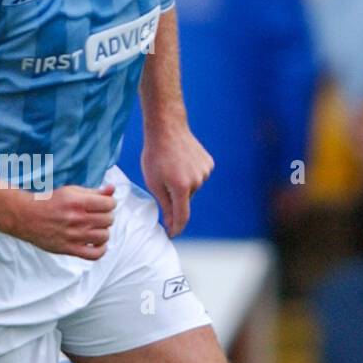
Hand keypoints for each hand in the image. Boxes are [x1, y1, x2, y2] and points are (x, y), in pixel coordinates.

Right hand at [7, 182, 116, 259]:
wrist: (27, 217)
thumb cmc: (50, 202)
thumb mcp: (71, 191)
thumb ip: (94, 191)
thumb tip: (113, 189)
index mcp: (78, 202)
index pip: (109, 204)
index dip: (110, 203)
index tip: (104, 204)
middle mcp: (77, 219)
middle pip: (109, 220)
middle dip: (106, 216)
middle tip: (97, 216)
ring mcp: (74, 236)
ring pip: (105, 236)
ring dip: (103, 231)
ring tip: (95, 228)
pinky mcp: (69, 249)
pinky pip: (95, 254)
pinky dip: (101, 249)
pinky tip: (96, 243)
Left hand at [141, 122, 212, 236]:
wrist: (167, 129)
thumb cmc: (155, 155)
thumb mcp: (153, 183)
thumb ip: (165, 205)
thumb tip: (171, 223)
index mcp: (181, 187)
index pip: (182, 216)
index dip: (177, 227)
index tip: (171, 234)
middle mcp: (197, 181)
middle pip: (185, 200)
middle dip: (174, 196)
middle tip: (163, 179)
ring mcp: (205, 171)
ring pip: (192, 188)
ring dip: (182, 184)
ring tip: (171, 167)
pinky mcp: (209, 163)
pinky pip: (198, 176)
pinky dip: (190, 174)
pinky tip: (181, 162)